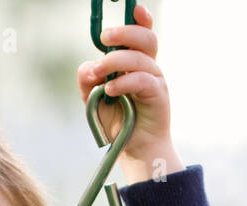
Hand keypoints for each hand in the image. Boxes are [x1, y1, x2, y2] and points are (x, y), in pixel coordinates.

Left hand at [75, 2, 183, 184]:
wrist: (133, 150)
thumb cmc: (117, 122)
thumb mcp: (93, 98)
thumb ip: (87, 79)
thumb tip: (88, 65)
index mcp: (135, 62)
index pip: (142, 33)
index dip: (139, 18)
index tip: (132, 9)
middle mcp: (148, 67)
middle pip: (145, 37)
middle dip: (124, 33)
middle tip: (104, 39)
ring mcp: (156, 81)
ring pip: (141, 57)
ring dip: (116, 61)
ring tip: (100, 75)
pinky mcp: (158, 96)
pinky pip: (142, 80)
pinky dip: (124, 82)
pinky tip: (110, 90)